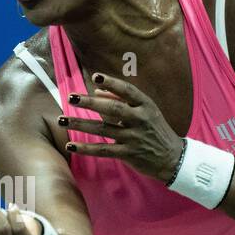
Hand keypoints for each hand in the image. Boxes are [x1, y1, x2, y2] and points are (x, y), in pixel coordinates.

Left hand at [59, 73, 185, 182]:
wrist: (173, 158)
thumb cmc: (154, 129)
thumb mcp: (145, 111)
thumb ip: (121, 100)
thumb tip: (96, 90)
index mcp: (146, 105)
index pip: (128, 91)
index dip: (112, 83)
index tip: (95, 77)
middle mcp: (140, 119)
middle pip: (112, 108)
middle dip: (90, 102)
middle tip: (71, 97)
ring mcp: (134, 137)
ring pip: (103, 129)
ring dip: (81, 124)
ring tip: (62, 119)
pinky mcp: (128, 154)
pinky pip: (103, 150)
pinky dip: (86, 148)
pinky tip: (71, 145)